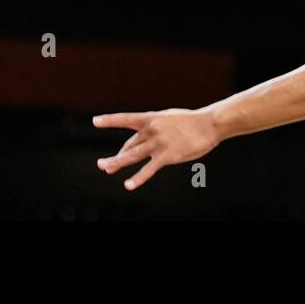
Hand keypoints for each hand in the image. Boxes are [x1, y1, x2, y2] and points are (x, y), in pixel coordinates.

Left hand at [93, 108, 221, 191]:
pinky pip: (149, 169)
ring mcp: (158, 143)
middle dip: (116, 156)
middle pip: (128, 145)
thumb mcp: (169, 118)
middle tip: (103, 164)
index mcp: (151, 119)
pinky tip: (128, 184)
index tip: (95, 121)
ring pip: (132, 156)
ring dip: (116, 162)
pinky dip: (138, 178)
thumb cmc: (191, 122)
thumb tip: (142, 140)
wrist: (209, 124)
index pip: (126, 119)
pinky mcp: (167, 156)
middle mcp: (151, 130)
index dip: (110, 120)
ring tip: (106, 168)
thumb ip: (155, 128)